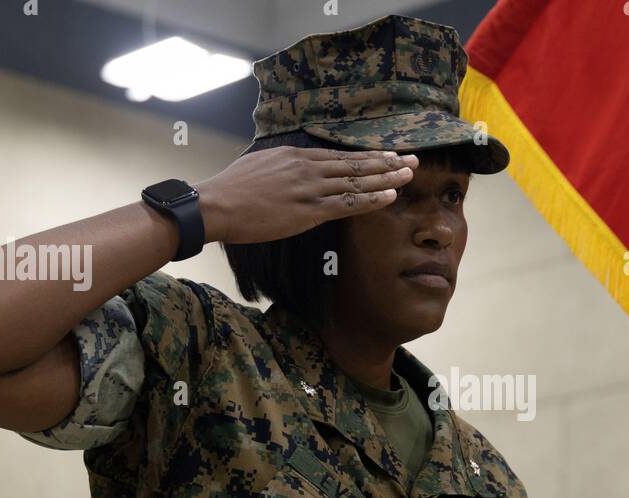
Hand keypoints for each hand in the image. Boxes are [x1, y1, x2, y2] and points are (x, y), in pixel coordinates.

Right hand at [196, 147, 418, 243]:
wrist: (216, 205)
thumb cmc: (230, 190)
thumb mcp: (259, 165)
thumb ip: (281, 167)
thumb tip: (289, 170)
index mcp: (296, 156)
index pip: (340, 156)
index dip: (367, 157)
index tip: (388, 155)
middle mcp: (308, 168)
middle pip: (356, 164)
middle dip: (387, 162)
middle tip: (412, 159)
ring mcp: (310, 188)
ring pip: (357, 181)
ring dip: (387, 178)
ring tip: (409, 174)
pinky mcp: (308, 210)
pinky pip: (348, 203)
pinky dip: (371, 199)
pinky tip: (390, 196)